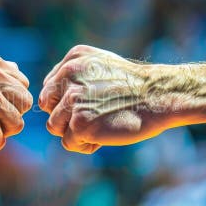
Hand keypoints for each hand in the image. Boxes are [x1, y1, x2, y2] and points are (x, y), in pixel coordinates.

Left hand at [39, 45, 168, 153]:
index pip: (50, 89)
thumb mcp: (99, 64)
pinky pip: (68, 142)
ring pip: (54, 126)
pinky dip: (85, 145)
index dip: (66, 103)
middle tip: (93, 117)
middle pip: (48, 107)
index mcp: (71, 60)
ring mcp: (72, 99)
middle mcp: (68, 76)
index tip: (91, 103)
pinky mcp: (80, 122)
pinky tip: (104, 135)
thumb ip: (72, 76)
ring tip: (98, 127)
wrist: (158, 96)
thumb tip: (50, 98)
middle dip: (65, 117)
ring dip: (74, 132)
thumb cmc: (132, 86)